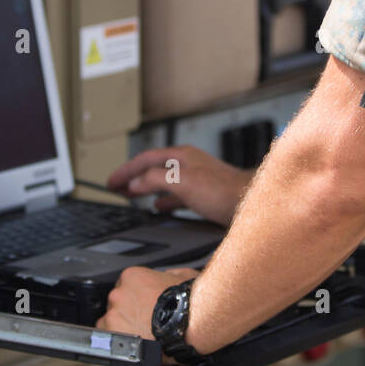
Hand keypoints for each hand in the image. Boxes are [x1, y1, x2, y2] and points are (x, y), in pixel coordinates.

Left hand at [95, 266, 198, 342]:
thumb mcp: (183, 275)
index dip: (136, 298)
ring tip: (140, 335)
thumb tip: (166, 274)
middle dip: (129, 312)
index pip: (126, 286)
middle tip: (144, 321)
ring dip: (123, 326)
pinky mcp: (113, 334)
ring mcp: (114, 314)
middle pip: (118, 303)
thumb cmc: (188, 302)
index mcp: (132, 276)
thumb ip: (169, 273)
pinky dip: (118, 341)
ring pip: (112, 321)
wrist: (190, 323)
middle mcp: (119, 293)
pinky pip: (108, 338)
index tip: (144, 306)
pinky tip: (133, 343)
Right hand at [106, 146, 252, 225]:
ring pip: (163, 182)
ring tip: (131, 197)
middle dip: (132, 178)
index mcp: (181, 157)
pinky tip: (159, 208)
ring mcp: (196, 179)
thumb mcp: (184, 182)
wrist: (253, 204)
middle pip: (152, 168)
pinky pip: (175, 195)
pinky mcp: (204, 195)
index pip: (145, 159)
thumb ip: (156, 180)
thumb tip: (135, 183)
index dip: (126, 171)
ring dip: (144, 189)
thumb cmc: (224, 191)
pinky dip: (162, 201)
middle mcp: (188, 165)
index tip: (111, 182)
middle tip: (116, 188)